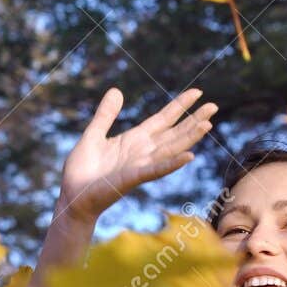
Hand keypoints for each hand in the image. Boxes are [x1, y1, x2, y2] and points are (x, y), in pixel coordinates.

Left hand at [56, 87, 217, 228]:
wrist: (72, 195)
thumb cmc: (82, 170)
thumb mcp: (93, 134)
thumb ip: (106, 114)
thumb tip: (117, 90)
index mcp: (135, 139)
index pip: (163, 119)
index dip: (180, 105)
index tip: (197, 92)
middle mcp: (143, 152)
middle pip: (174, 132)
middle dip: (193, 120)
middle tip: (214, 105)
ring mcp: (140, 165)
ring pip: (171, 149)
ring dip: (189, 138)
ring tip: (208, 124)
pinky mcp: (132, 178)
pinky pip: (156, 170)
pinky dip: (172, 163)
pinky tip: (189, 156)